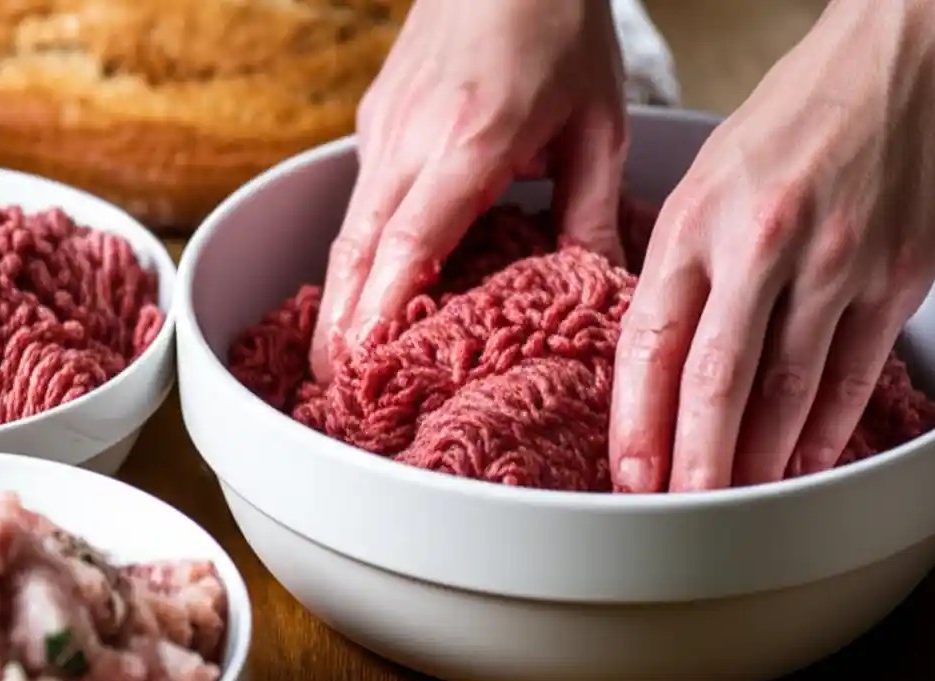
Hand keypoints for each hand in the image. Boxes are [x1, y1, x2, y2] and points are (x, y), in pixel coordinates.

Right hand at [308, 0, 627, 380]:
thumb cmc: (560, 29)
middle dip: (339, 325)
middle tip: (332, 391)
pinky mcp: (374, 122)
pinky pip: (359, 201)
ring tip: (336, 361)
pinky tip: (363, 292)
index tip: (362, 367)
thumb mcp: (598, 124)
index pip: (411, 242)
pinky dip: (356, 255)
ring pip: (348, 229)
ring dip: (338, 297)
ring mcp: (383, 130)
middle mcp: (411, 141)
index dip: (380, 310)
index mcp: (473, 143)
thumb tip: (602, 289)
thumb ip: (593, 212)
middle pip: (358, 250)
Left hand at [610, 0, 934, 492]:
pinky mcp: (895, 277)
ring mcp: (834, 265)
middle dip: (691, 461)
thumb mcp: (704, 180)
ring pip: (788, 390)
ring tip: (734, 507)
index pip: (651, 342)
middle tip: (675, 515)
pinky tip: (804, 465)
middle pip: (715, 382)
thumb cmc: (789, 120)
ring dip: (758, 461)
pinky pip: (854, 375)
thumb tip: (655, 350)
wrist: (898, 62)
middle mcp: (760, 247)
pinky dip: (827, 431)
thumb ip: (678, 263)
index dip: (636, 421)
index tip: (627, 472)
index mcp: (695, 222)